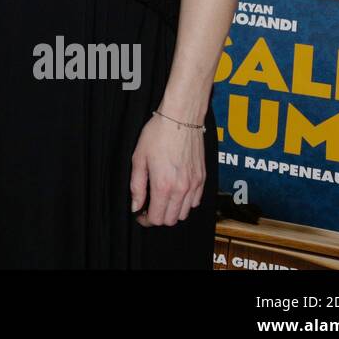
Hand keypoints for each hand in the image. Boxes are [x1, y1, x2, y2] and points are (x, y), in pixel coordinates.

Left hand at [129, 112, 205, 226]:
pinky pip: (196, 202)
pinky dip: (186, 203)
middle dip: (158, 217)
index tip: (140, 213)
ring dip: (172, 211)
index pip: (157, 218)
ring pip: (184, 213)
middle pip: (171, 220)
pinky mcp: (202, 178)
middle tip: (149, 206)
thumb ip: (137, 186)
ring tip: (162, 199)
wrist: (181, 118)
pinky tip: (176, 192)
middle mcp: (181, 189)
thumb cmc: (157, 134)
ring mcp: (195, 184)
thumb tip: (135, 206)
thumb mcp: (139, 159)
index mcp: (163, 185)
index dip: (146, 219)